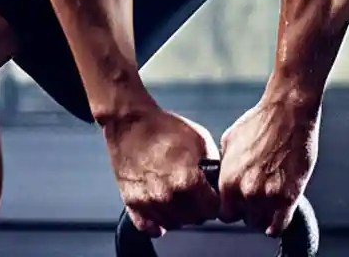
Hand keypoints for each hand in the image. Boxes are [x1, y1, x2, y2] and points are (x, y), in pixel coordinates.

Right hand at [103, 106, 221, 236]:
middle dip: (199, 209)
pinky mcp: (131, 201)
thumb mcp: (200, 139)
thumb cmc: (163, 127)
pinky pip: (147, 227)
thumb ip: (212, 164)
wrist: (130, 121)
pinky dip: (156, 224)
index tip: (211, 196)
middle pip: (194, 220)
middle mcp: (167, 195)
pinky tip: (161, 212)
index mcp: (187, 180)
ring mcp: (148, 200)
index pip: (212, 210)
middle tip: (196, 196)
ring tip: (178, 199)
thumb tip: (217, 181)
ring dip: (179, 216)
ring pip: (173, 224)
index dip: (215, 201)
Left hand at [218, 93, 319, 235]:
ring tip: (268, 205)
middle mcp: (245, 190)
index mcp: (227, 179)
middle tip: (256, 201)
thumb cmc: (260, 122)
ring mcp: (268, 195)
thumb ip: (224, 165)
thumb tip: (220, 176)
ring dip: (264, 217)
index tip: (238, 205)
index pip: (222, 212)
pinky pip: (280, 225)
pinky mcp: (289, 195)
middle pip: (242, 219)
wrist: (288, 112)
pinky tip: (277, 219)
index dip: (231, 209)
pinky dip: (278, 225)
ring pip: (261, 223)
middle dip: (248, 212)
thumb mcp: (229, 141)